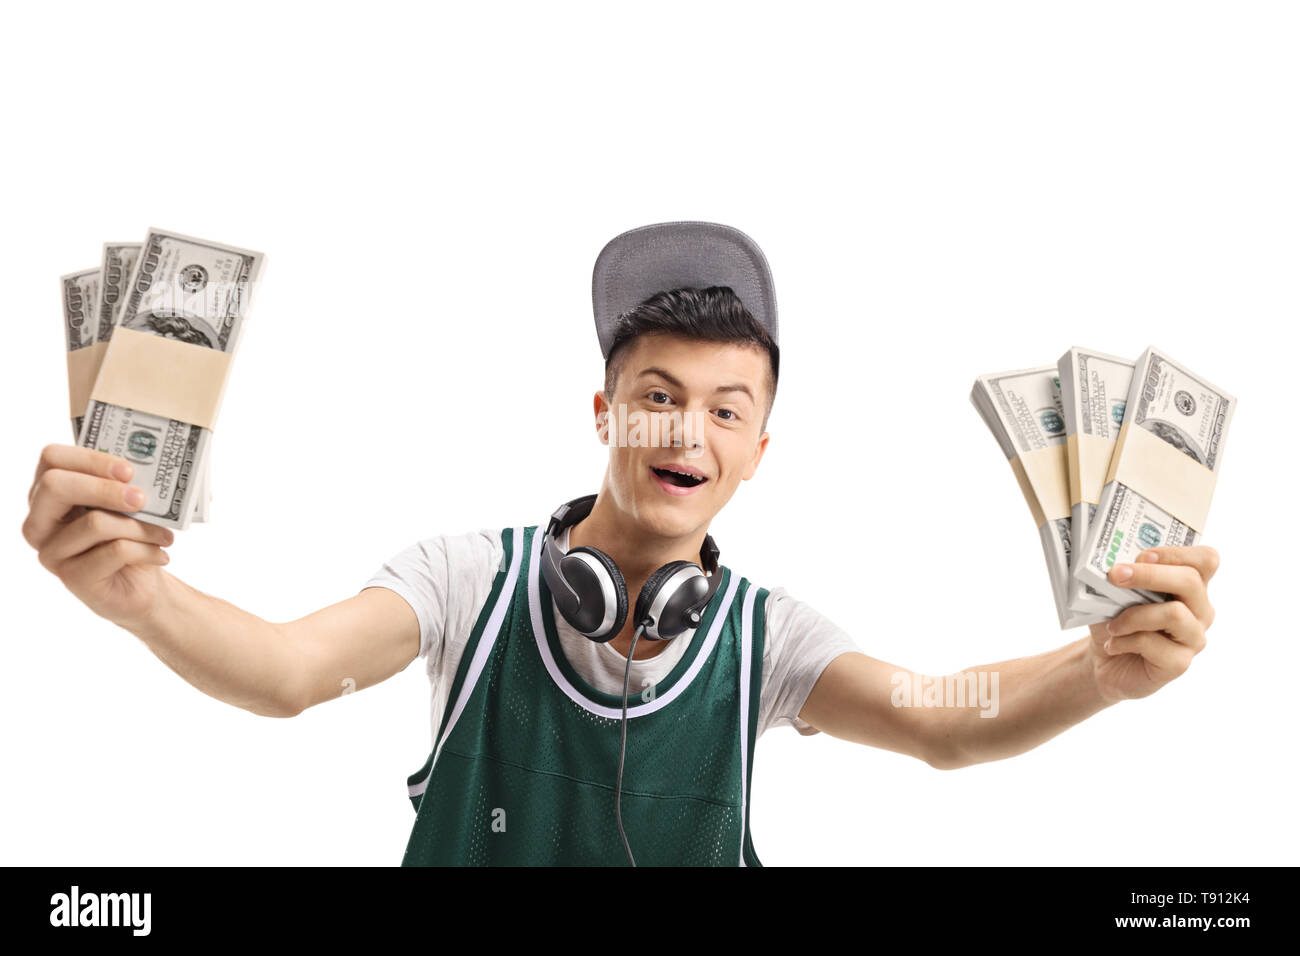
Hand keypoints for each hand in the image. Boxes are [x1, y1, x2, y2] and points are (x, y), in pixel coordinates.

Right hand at [21, 444, 174, 630]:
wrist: (140, 587)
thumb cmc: (129, 538)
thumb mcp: (123, 507)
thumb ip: (121, 485)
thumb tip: (139, 467)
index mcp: (49, 494)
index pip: (52, 458)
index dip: (89, 458)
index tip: (128, 470)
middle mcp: (40, 522)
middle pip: (57, 485)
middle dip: (105, 488)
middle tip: (142, 498)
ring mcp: (51, 552)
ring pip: (95, 522)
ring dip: (140, 527)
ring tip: (164, 535)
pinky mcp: (72, 577)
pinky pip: (115, 552)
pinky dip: (146, 550)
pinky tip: (161, 555)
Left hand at [1086, 545, 1218, 703]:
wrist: (1105, 661)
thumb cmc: (1116, 620)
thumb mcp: (1115, 593)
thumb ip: (1123, 576)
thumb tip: (1113, 564)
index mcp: (1190, 586)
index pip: (1205, 559)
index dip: (1176, 553)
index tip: (1141, 556)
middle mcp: (1200, 610)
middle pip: (1191, 581)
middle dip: (1149, 575)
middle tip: (1114, 575)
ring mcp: (1194, 637)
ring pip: (1174, 614)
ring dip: (1133, 615)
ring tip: (1112, 625)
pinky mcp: (1180, 662)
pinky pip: (1152, 643)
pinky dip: (1123, 640)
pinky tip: (1112, 644)